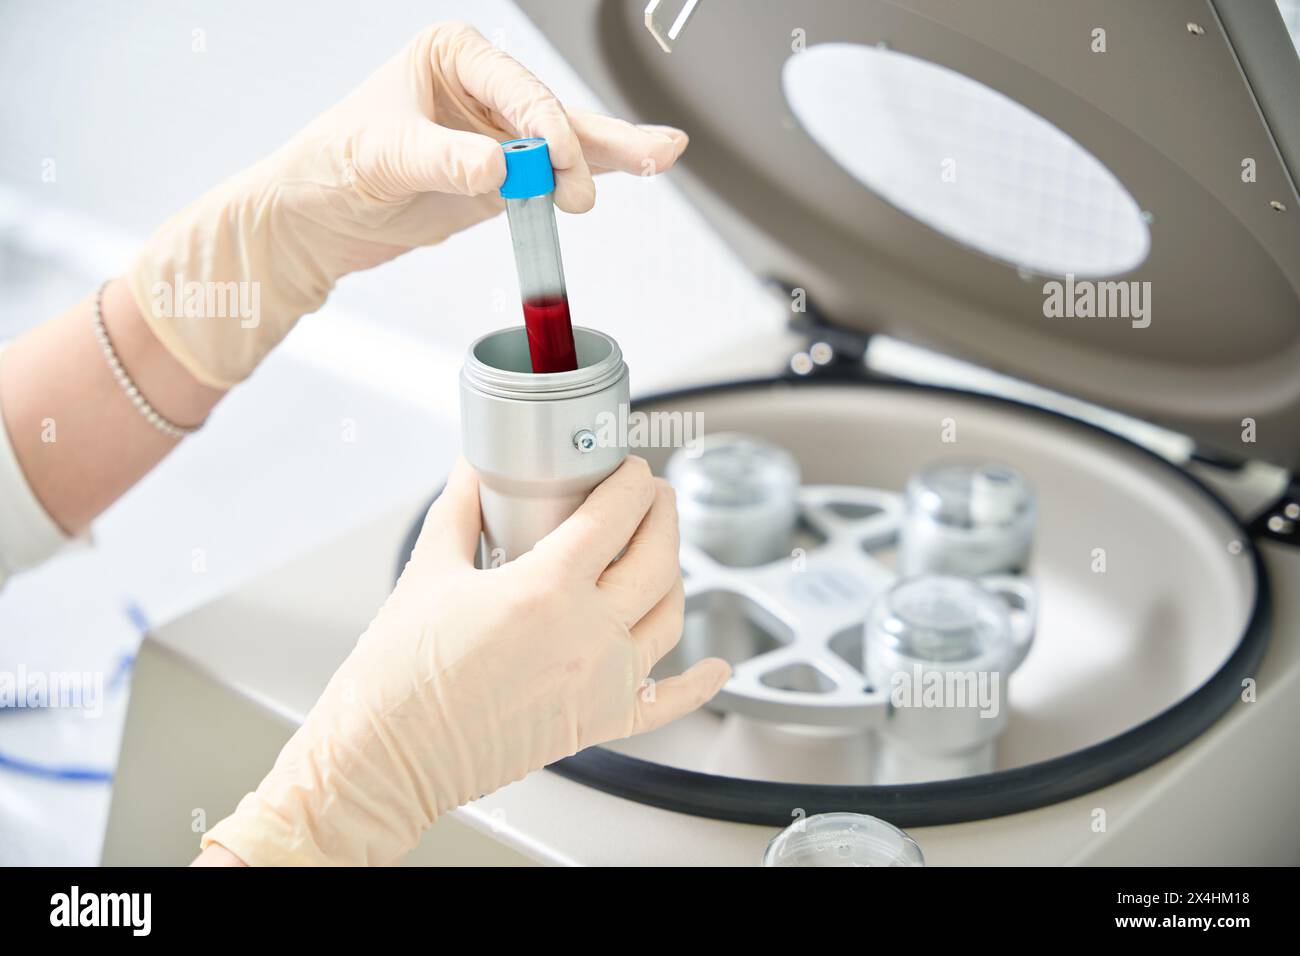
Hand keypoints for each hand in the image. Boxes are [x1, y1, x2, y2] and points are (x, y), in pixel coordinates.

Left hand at [127, 22, 688, 388]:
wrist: (313, 223)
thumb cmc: (329, 168)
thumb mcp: (380, 157)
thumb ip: (442, 160)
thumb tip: (498, 167)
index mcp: (452, 56)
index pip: (516, 88)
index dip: (546, 126)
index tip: (558, 163)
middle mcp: (481, 90)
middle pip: (553, 112)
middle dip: (594, 140)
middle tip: (642, 160)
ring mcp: (498, 135)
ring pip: (567, 144)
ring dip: (610, 156)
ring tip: (662, 155)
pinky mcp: (506, 179)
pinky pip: (555, 177)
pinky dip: (591, 177)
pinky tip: (635, 169)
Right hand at [201, 457, 729, 865]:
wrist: (386, 758)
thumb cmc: (398, 678)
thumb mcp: (428, 571)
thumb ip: (461, 509)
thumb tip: (475, 468)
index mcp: (546, 589)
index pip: (615, 515)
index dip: (631, 480)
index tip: (628, 467)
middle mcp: (588, 635)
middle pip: (656, 557)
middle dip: (662, 513)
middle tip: (652, 494)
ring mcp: (602, 682)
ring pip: (670, 616)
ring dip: (675, 573)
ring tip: (662, 550)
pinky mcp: (599, 723)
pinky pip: (667, 703)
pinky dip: (699, 685)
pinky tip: (716, 668)